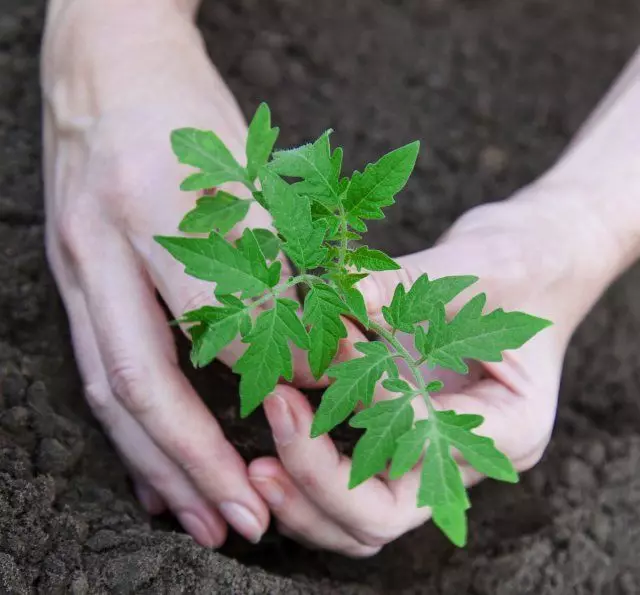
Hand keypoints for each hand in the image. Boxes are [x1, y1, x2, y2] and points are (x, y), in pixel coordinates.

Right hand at [41, 2, 313, 546]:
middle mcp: (103, 244)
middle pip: (143, 379)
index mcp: (158, 205)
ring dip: (158, 463)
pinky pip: (94, 368)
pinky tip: (154, 473)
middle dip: (196, 461)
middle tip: (247, 522)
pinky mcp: (66, 276)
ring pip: (110, 387)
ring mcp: (74, 264)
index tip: (322, 418)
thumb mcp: (249, 169)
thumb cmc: (188, 110)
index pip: (220, 317)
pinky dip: (128, 430)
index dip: (277, 377)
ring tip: (201, 518)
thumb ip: (288, 261)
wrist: (104, 64)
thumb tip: (335, 345)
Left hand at [247, 184, 615, 555]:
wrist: (528, 262)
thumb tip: (337, 291)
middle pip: (380, 517)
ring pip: (358, 517)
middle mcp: (465, 456)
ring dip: (303, 494)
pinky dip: (308, 466)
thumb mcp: (476, 267)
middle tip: (266, 434)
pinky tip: (277, 422)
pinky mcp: (400, 431)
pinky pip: (349, 476)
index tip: (308, 381)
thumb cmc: (520, 262)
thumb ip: (408, 284)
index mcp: (508, 428)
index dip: (357, 437)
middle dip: (314, 485)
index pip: (423, 467)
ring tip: (255, 459)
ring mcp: (430, 450)